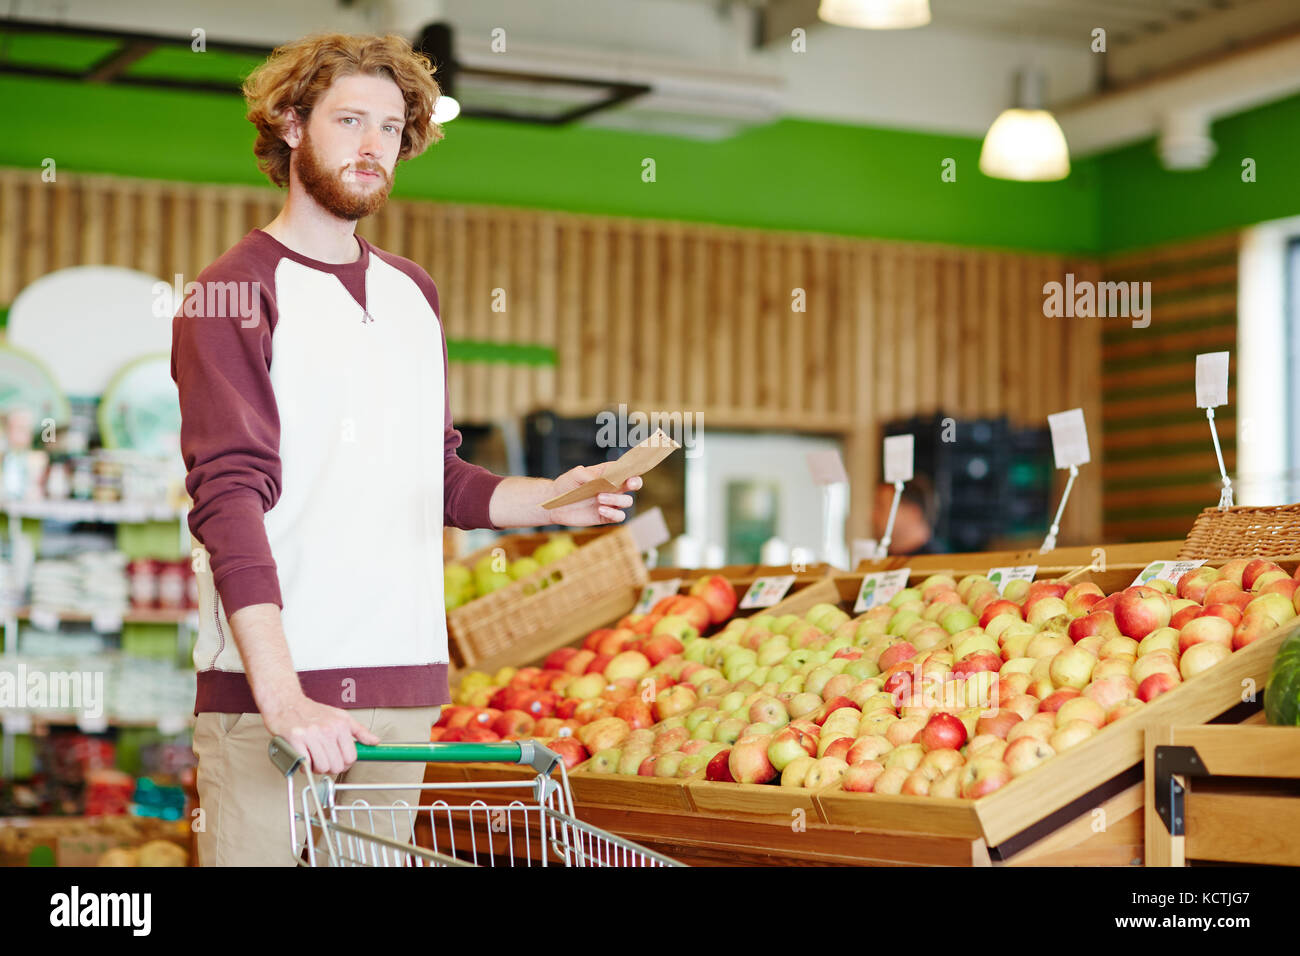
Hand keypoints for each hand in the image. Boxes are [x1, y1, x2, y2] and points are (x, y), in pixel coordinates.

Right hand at [262, 694, 380, 775]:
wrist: (287, 703)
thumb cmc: (313, 711)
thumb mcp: (341, 717)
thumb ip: (359, 731)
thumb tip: (375, 741)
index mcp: (341, 725)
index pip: (351, 757)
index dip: (345, 763)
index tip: (339, 760)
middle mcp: (328, 729)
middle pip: (337, 765)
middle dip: (331, 767)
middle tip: (324, 759)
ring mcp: (311, 735)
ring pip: (322, 767)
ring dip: (317, 768)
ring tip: (314, 757)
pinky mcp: (295, 740)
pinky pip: (305, 765)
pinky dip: (305, 766)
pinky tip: (304, 756)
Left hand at [544, 462, 642, 526]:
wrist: (556, 503)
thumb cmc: (566, 485)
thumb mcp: (575, 475)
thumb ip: (588, 474)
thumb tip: (600, 479)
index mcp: (608, 473)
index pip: (626, 468)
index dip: (634, 468)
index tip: (634, 469)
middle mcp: (612, 487)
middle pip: (634, 484)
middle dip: (635, 483)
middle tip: (629, 484)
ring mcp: (610, 502)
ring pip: (627, 501)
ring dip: (617, 499)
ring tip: (599, 498)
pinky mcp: (606, 515)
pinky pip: (619, 516)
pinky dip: (613, 513)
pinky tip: (600, 509)